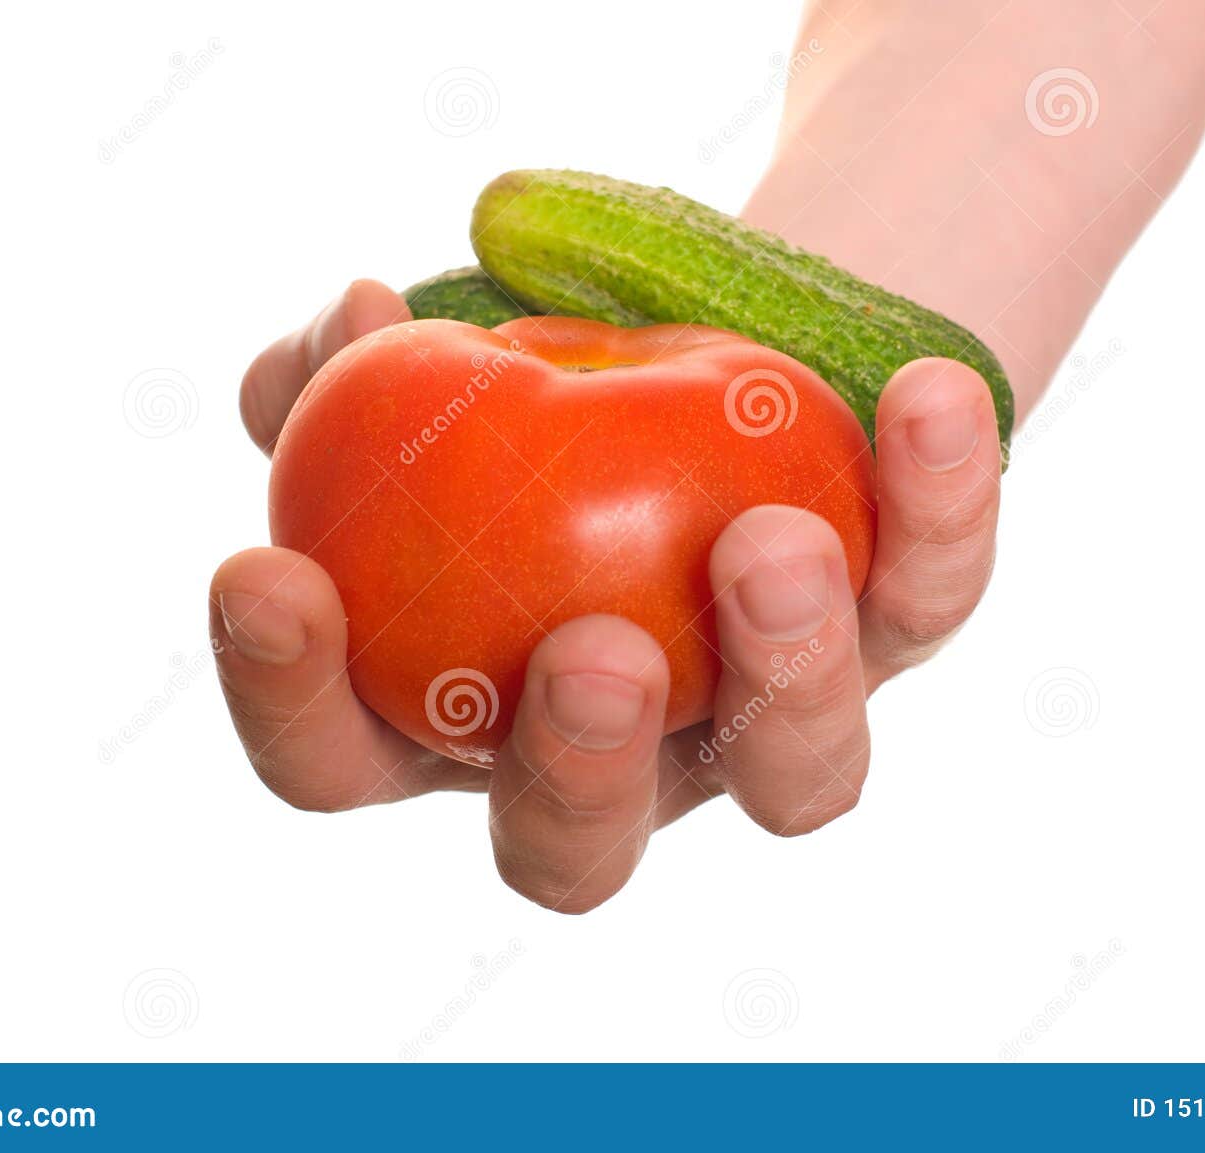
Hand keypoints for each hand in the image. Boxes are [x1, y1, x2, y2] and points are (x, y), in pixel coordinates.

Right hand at [212, 280, 999, 911]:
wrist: (734, 336)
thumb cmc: (542, 380)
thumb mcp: (428, 357)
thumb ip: (345, 361)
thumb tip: (355, 327)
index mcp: (464, 712)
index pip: (344, 759)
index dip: (289, 698)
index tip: (266, 571)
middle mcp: (623, 756)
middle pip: (580, 849)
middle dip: (577, 773)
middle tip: (589, 653)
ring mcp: (766, 716)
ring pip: (797, 774)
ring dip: (783, 668)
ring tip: (763, 537)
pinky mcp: (901, 628)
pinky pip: (932, 593)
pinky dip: (937, 502)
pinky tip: (925, 395)